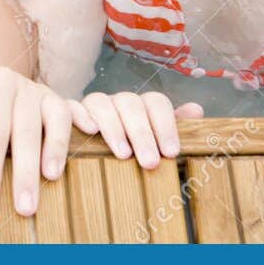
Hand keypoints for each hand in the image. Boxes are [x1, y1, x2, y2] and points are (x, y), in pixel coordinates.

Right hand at [70, 91, 202, 169]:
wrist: (88, 152)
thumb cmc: (128, 152)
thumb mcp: (153, 142)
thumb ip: (173, 127)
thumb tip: (197, 110)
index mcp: (140, 106)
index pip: (155, 102)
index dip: (165, 125)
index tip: (171, 152)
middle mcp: (116, 102)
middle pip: (130, 103)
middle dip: (142, 133)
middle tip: (150, 162)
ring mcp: (91, 106)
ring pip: (101, 101)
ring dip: (114, 127)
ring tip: (123, 154)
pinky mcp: (67, 113)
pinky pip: (70, 106)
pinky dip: (80, 115)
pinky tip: (90, 130)